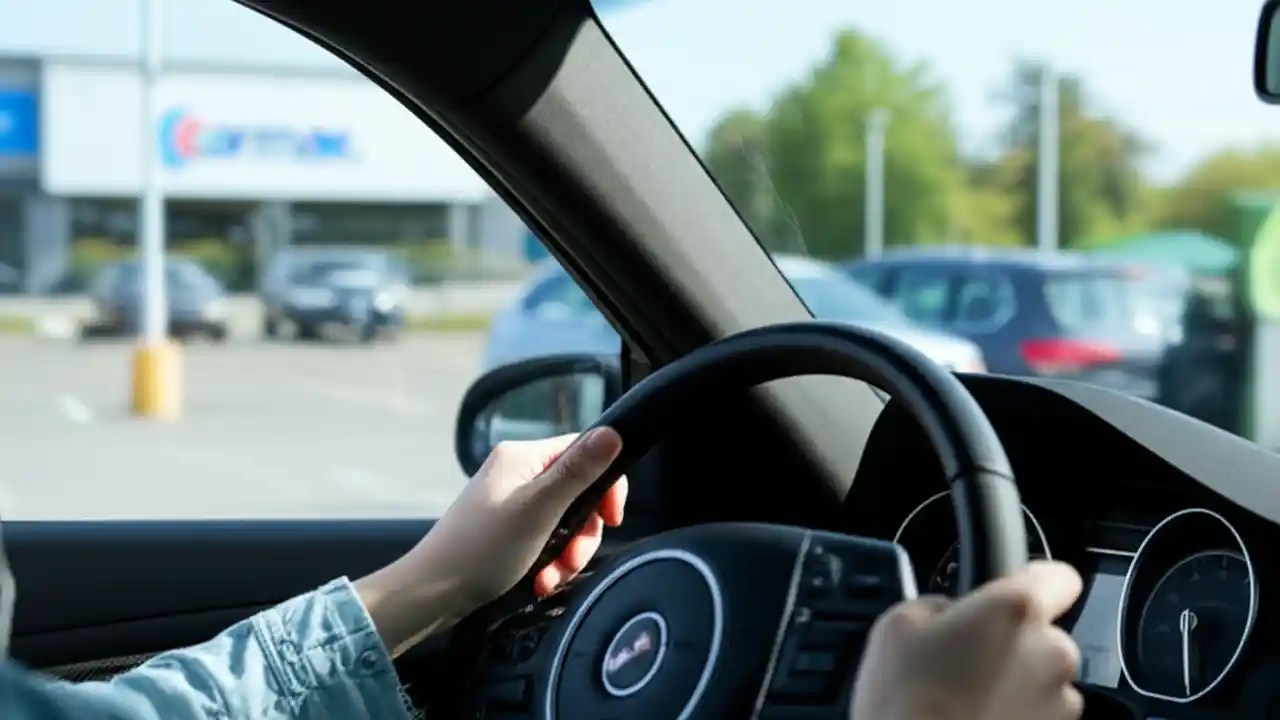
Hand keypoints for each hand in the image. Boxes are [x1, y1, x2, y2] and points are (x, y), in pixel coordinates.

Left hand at [355, 428, 627, 654]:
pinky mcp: (507, 528)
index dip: (607, 485)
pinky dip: (548, 562)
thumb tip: (614, 431)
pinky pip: (545, 538)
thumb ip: (578, 471)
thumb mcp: (539, 510)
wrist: (431, 593)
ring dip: (566, 554)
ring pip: (565, 521)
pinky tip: (539, 582)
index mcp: (524, 456)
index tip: (612, 520)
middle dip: (582, 533)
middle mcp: (518, 471)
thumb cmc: (484, 549)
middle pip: (579, 492)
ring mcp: (511, 500)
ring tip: (551, 580)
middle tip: (572, 561)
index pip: (585, 452)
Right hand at [850, 560, 1083, 719]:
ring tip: (964, 699)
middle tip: (962, 659)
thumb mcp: (896, 624)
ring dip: (1013, 682)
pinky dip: (1014, 715)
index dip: (1030, 582)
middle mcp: (1051, 652)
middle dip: (1009, 642)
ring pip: (1041, 677)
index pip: (1057, 576)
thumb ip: (939, 605)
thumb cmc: (905, 703)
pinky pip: (1038, 714)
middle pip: (1043, 633)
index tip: (1006, 595)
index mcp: (1015, 610)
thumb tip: (951, 614)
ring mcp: (1060, 703)